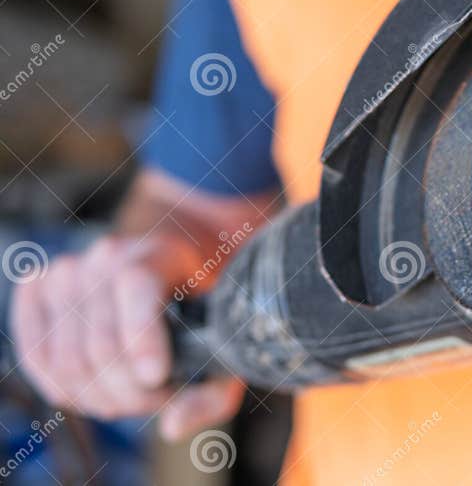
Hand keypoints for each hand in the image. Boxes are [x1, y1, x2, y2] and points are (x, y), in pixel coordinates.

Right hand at [11, 236, 243, 440]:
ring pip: (65, 358)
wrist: (175, 263)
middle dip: (129, 391)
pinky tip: (95, 391)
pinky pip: (35, 355)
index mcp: (163, 253)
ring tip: (131, 397)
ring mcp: (70, 270)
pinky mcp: (41, 288)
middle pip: (99, 341)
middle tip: (156, 399)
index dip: (142, 336)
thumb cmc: (204, 309)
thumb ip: (213, 392)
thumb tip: (172, 426)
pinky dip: (62, 388)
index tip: (156, 376)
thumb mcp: (228, 343)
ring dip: (99, 398)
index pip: (137, 285)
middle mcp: (109, 255)